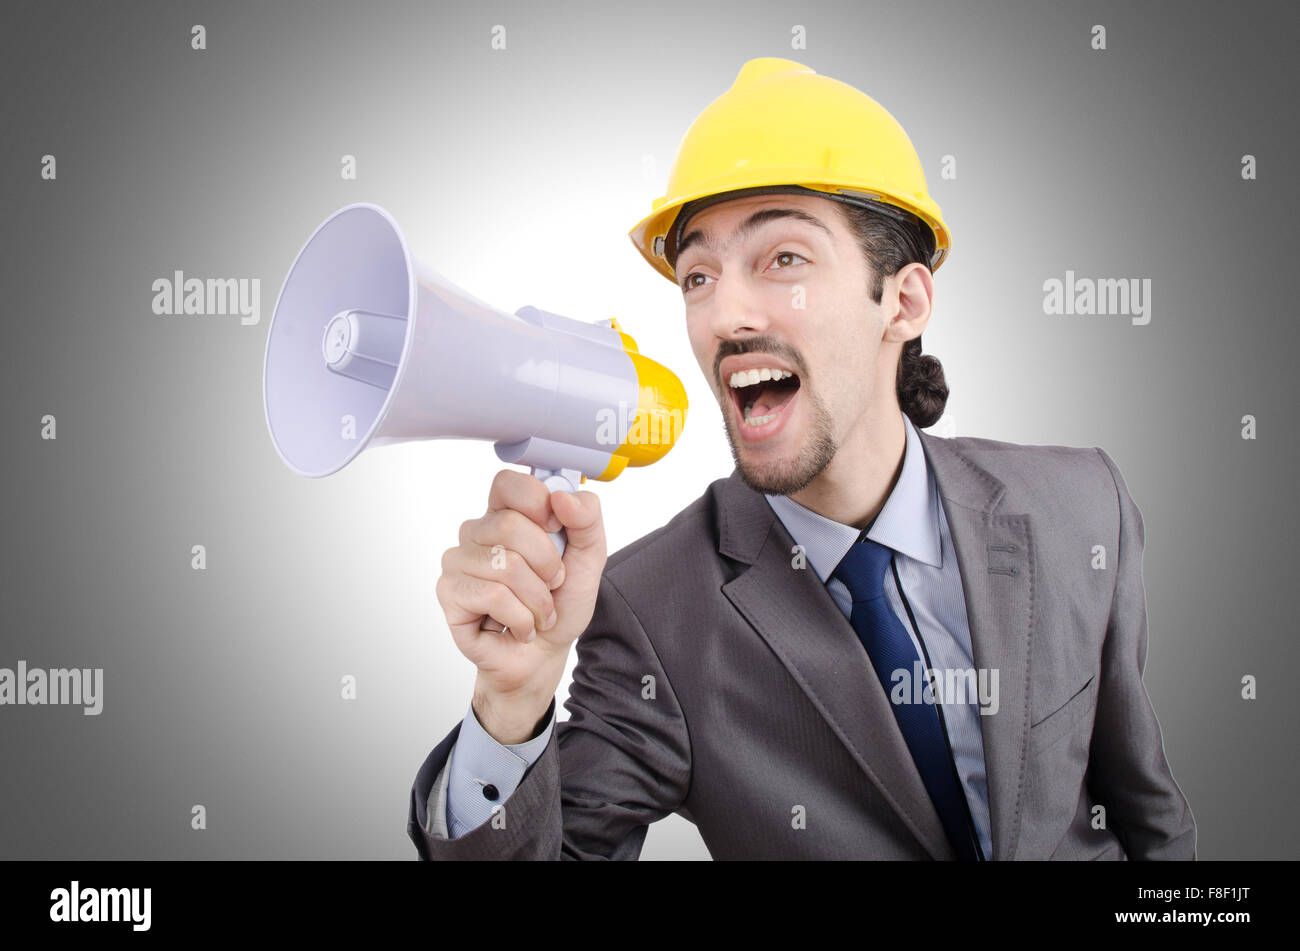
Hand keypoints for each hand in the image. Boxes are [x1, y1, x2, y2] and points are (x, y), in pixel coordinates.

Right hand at [435, 469, 606, 741]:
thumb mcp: (589, 557)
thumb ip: (587, 517)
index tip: (557, 530)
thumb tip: (562, 496)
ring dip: (537, 598)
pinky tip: (519, 625)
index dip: (538, 504)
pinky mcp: (450, 592)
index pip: (509, 483)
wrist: (544, 654)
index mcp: (506, 513)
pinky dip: (521, 617)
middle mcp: (476, 531)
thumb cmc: (560, 602)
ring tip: (537, 610)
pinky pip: (493, 595)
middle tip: (551, 584)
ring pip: (505, 565)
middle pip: (511, 526)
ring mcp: (458, 560)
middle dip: (547, 565)